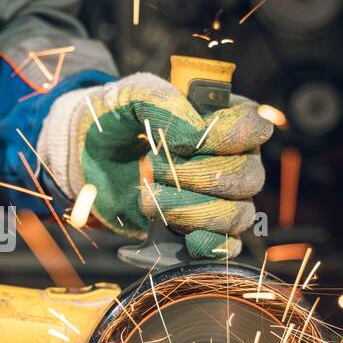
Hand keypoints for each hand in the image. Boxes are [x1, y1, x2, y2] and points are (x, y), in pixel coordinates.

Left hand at [39, 72, 272, 258]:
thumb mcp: (133, 96)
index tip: (183, 143)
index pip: (253, 129)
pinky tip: (184, 237)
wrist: (89, 156)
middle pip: (247, 177)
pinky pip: (227, 246)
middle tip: (155, 167)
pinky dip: (209, 245)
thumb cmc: (118, 119)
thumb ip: (165, 103)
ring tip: (152, 198)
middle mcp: (234, 157)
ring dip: (192, 210)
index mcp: (227, 118)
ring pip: (237, 214)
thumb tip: (194, 138)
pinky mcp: (202, 227)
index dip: (224, 139)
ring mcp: (221, 196)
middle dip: (198, 176)